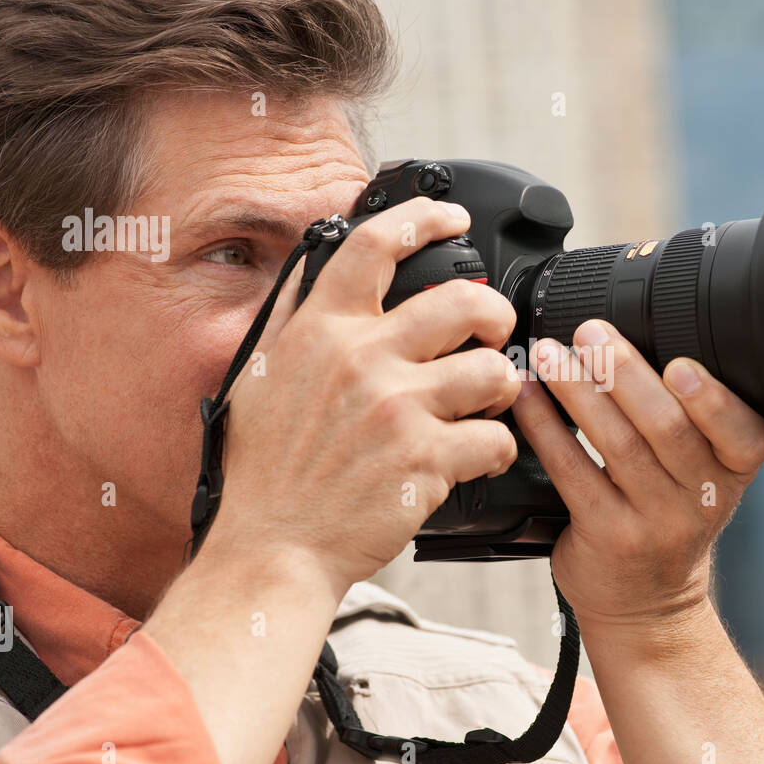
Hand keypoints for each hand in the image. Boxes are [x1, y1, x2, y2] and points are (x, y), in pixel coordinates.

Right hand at [208, 197, 521, 592]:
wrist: (274, 547)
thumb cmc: (266, 470)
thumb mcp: (260, 376)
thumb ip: (293, 316)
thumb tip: (315, 260)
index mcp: (322, 331)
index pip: (376, 245)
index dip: (423, 218)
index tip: (451, 216)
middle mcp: (361, 359)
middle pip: (464, 301)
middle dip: (494, 313)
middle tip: (493, 332)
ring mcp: (397, 409)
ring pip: (494, 369)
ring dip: (503, 387)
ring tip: (488, 404)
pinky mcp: (426, 460)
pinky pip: (497, 438)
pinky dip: (498, 448)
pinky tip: (479, 456)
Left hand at [511, 318, 763, 634]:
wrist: (648, 604)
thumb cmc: (669, 520)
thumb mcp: (703, 473)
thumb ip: (691, 418)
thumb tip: (631, 338)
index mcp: (734, 471)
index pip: (741, 434)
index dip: (712, 399)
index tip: (680, 363)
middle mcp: (702, 500)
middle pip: (667, 428)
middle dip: (625, 373)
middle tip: (591, 334)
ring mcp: (655, 523)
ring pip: (618, 445)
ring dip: (578, 391)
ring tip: (549, 355)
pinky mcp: (608, 536)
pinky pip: (573, 471)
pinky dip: (546, 428)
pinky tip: (528, 399)